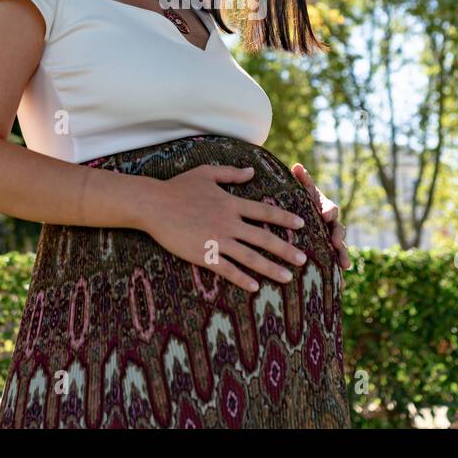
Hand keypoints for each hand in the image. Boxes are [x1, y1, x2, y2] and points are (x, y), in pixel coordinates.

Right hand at [140, 164, 308, 293]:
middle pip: (263, 237)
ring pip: (250, 256)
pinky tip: (254, 287)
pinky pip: (227, 269)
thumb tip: (252, 171)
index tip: (301, 225)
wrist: (153, 204)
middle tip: (304, 260)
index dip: (284, 218)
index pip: (264, 211)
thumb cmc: (177, 187)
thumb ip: (231, 173)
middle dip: (285, 249)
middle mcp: (228, 222)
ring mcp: (216, 239)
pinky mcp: (202, 254)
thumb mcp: (206, 173)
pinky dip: (242, 278)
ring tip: (288, 277)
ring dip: (270, 268)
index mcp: (231, 203)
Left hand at [291, 163, 350, 283]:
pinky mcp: (329, 256)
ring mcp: (330, 240)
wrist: (298, 222)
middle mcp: (329, 225)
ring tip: (344, 264)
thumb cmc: (299, 203)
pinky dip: (339, 275)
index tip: (325, 215)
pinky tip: (341, 286)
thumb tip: (297, 165)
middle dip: (337, 236)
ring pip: (340, 248)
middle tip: (335, 242)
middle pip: (338, 230)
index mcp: (322, 208)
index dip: (328, 211)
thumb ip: (302, 182)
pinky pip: (335, 265)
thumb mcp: (299, 194)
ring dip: (342, 255)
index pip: (330, 208)